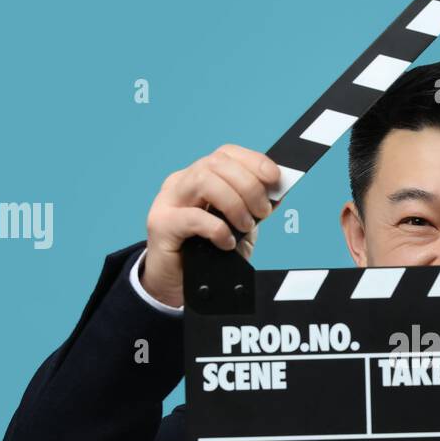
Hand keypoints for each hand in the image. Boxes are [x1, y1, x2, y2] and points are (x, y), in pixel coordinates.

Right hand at [142, 144, 281, 306]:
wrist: (179, 286)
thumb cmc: (208, 254)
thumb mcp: (237, 227)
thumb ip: (253, 208)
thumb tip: (277, 192)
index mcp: (199, 178)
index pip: (226, 154)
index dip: (254, 161)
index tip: (275, 178)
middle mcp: (181, 183)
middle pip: (216, 164)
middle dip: (249, 186)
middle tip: (262, 212)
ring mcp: (168, 201)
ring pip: (203, 181)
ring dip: (234, 203)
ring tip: (245, 226)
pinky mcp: (162, 225)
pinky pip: (192, 217)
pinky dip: (217, 228)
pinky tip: (226, 242)